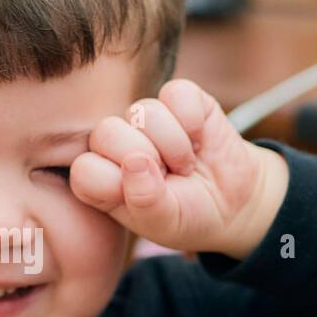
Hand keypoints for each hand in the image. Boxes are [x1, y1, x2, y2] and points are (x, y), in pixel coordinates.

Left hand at [69, 80, 289, 258]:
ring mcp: (144, 118)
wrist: (232, 203)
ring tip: (186, 165)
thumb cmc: (188, 216)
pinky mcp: (177, 98)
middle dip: (147, 159)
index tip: (146, 198)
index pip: (85, 169)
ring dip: (175, 145)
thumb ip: (144, 200)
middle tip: (169, 178)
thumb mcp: (165, 223)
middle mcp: (115, 144)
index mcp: (100, 179)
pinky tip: (199, 141)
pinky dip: (194, 121)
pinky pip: (176, 93)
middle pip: (106, 132)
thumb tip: (134, 161)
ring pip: (144, 112)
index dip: (116, 183)